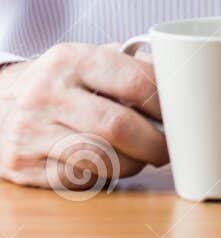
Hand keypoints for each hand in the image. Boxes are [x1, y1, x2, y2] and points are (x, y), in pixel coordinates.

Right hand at [0, 42, 167, 189]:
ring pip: (101, 157)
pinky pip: (79, 178)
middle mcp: (47, 93)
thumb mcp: (86, 60)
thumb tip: (176, 82)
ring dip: (132, 162)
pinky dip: (105, 175)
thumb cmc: (58, 83)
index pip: (133, 81)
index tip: (180, 115)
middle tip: (169, 147)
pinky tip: (111, 165)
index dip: (165, 104)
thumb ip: (129, 65)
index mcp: (70, 59)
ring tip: (141, 156)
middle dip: (154, 142)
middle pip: (118, 126)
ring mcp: (32, 132)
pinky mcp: (24, 165)